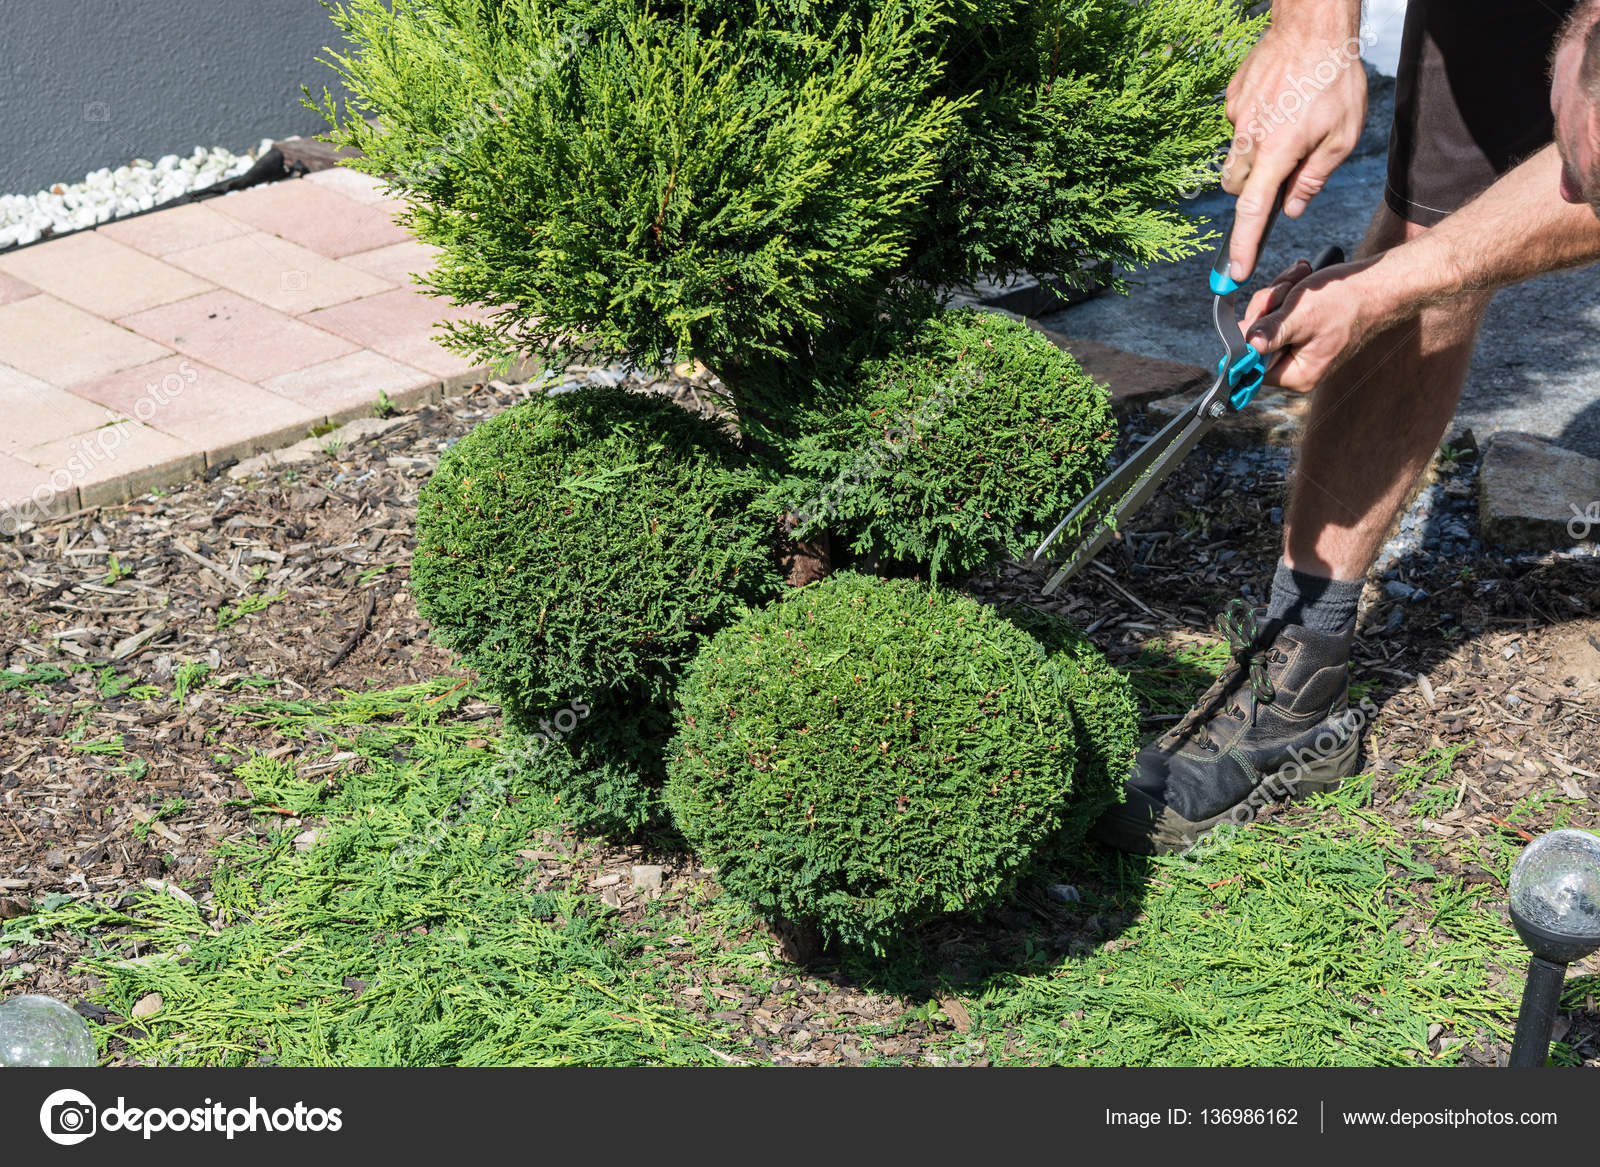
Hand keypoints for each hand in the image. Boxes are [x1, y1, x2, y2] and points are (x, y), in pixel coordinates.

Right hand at [1222, 9, 1365, 280]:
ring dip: (1254, 157)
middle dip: (1250, 191)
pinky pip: (1239, 124)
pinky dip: (1256, 124)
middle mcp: (1249, 138)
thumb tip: (1293, 208)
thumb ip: (1315, 177)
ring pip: (1235, 155)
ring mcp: (1236, 117)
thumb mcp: (1343, 135)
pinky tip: (1280, 102)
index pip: (1252, 211)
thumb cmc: (1335, 78)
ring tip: (1287, 127)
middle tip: (1282, 174)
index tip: (1232, 272)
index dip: (1242, 245)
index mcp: (1278, 152)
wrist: (1312, 25)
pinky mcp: (1232, 97)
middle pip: (1235, 186)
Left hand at [1240, 255, 1382, 391]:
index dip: (1250, 335)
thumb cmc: (1346, 301)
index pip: (1252, 364)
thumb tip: (1248, 347)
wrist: (1376, 285)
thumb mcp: (1302, 316)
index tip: (1264, 312)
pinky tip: (1300, 282)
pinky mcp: (1302, 333)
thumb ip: (1272, 333)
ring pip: (1266, 322)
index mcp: (1298, 375)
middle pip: (1256, 340)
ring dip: (1278, 296)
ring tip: (1298, 282)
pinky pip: (1280, 314)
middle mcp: (1298, 367)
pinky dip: (1287, 294)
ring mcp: (1299, 349)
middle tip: (1285, 290)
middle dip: (1267, 308)